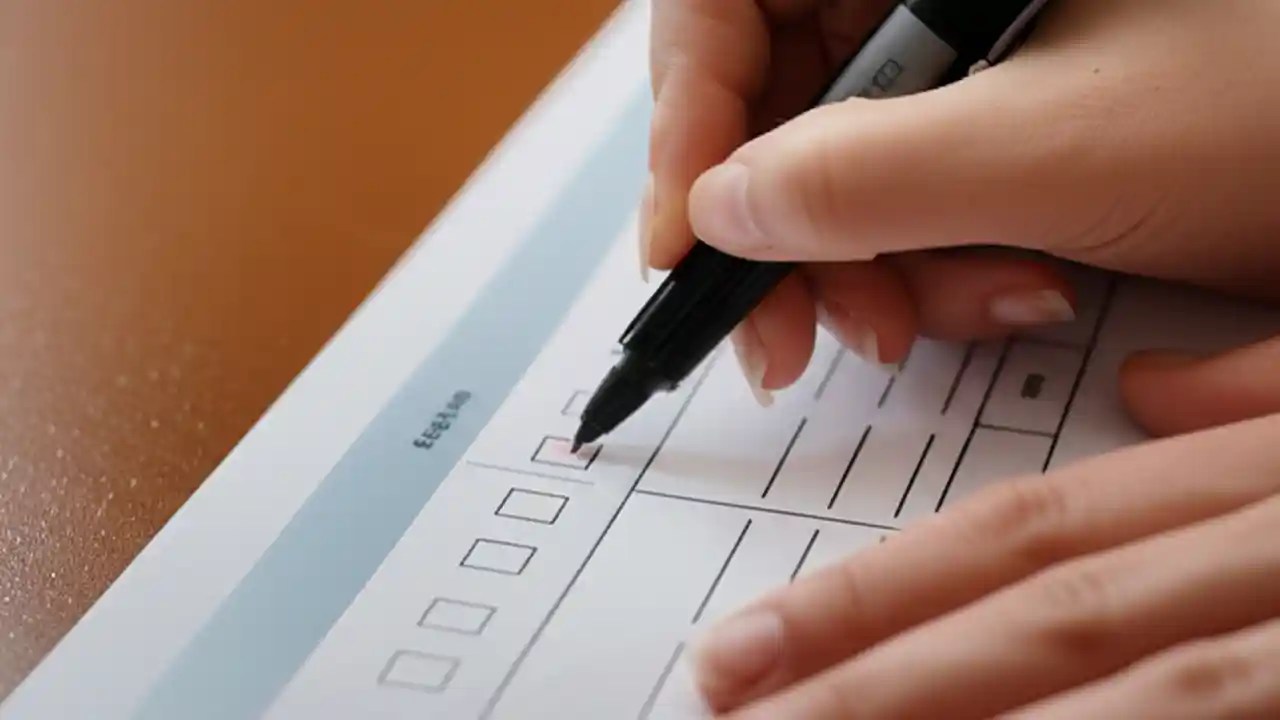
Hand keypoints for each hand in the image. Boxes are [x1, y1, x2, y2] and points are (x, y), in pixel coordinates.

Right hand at [644, 0, 1279, 423]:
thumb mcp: (1065, 150)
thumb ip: (871, 177)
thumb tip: (722, 209)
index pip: (728, 4)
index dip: (685, 124)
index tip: (684, 248)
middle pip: (775, 97)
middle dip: (791, 232)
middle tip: (799, 339)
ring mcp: (964, 43)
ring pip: (838, 161)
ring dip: (874, 265)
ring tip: (954, 317)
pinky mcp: (994, 110)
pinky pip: (908, 191)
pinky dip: (931, 262)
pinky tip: (1001, 288)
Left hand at [689, 409, 1279, 717]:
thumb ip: (1256, 398)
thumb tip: (1151, 384)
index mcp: (1253, 470)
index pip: (1024, 528)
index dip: (873, 588)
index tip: (749, 639)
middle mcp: (1270, 546)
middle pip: (1035, 616)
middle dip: (871, 677)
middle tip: (733, 709)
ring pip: (1114, 685)